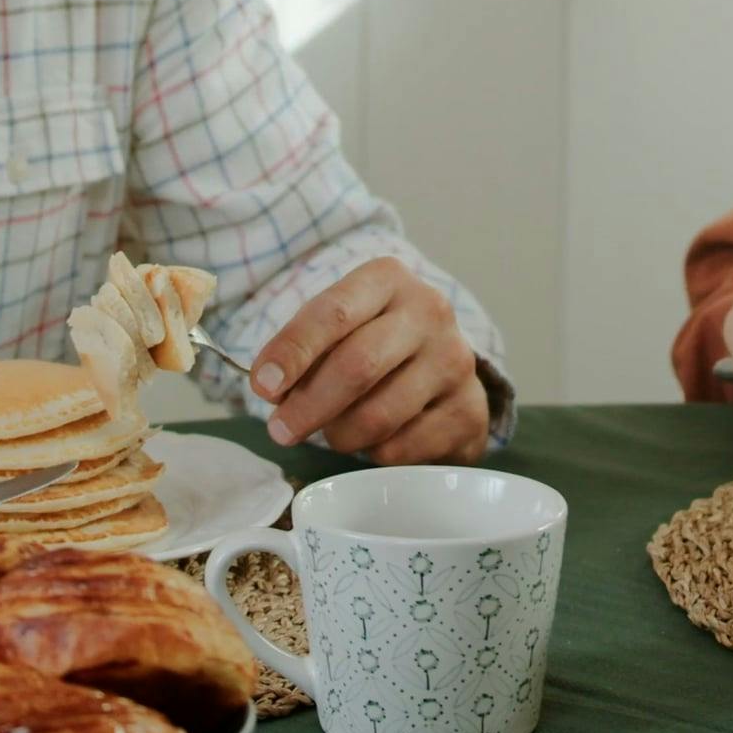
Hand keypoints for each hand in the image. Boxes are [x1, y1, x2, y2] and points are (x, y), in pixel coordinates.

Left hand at [250, 258, 492, 463]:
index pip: (333, 313)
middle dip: (309, 405)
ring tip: (331, 433)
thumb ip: (304, 350)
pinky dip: (373, 453)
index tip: (263, 386)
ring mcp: (455, 361)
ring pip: (379, 414)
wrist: (442, 366)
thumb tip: (272, 389)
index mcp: (388, 279)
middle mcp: (430, 312)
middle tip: (280, 431)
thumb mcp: (339, 327)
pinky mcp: (469, 410)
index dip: (293, 352)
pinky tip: (373, 440)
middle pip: (358, 365)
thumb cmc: (374, 342)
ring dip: (340, 434)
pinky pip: (402, 448)